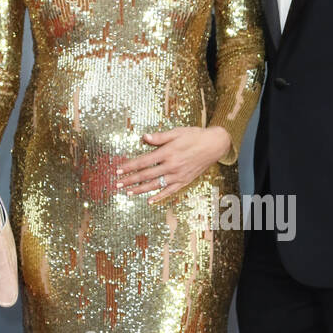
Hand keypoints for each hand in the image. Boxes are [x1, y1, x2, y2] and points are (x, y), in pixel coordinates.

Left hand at [116, 125, 231, 203]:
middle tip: (118, 184)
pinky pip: (170, 191)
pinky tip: (150, 200)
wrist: (215, 145)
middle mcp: (171, 166)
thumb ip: (160, 137)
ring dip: (141, 190)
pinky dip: (159, 196)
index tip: (118, 170)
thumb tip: (144, 137)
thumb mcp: (177, 132)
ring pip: (156, 185)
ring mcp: (178, 175)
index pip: (143, 161)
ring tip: (128, 193)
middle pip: (146, 175)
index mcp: (167, 152)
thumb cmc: (195, 136)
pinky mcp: (184, 181)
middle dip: (130, 180)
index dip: (130, 166)